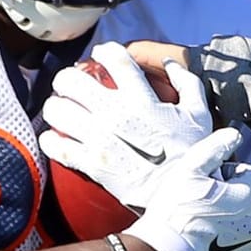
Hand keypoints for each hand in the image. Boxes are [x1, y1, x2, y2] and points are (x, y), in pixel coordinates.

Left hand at [40, 41, 217, 208]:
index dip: (104, 51)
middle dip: (67, 78)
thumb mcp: (199, 114)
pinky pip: (57, 147)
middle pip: (73, 81)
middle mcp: (117, 116)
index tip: (100, 55)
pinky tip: (56, 139)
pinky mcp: (92, 165)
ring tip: (62, 110)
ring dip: (56, 107)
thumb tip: (170, 63)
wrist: (183, 199)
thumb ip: (186, 82)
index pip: (116, 59)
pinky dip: (51, 141)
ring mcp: (101, 141)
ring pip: (57, 111)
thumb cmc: (193, 155)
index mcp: (142, 100)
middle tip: (71, 85)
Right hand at [122, 130, 250, 250]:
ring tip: (210, 222)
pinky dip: (246, 234)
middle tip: (207, 203)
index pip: (247, 172)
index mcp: (247, 194)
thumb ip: (216, 147)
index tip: (206, 186)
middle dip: (236, 193)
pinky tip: (223, 236)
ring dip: (240, 214)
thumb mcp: (189, 168)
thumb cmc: (174, 210)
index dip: (225, 175)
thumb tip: (235, 135)